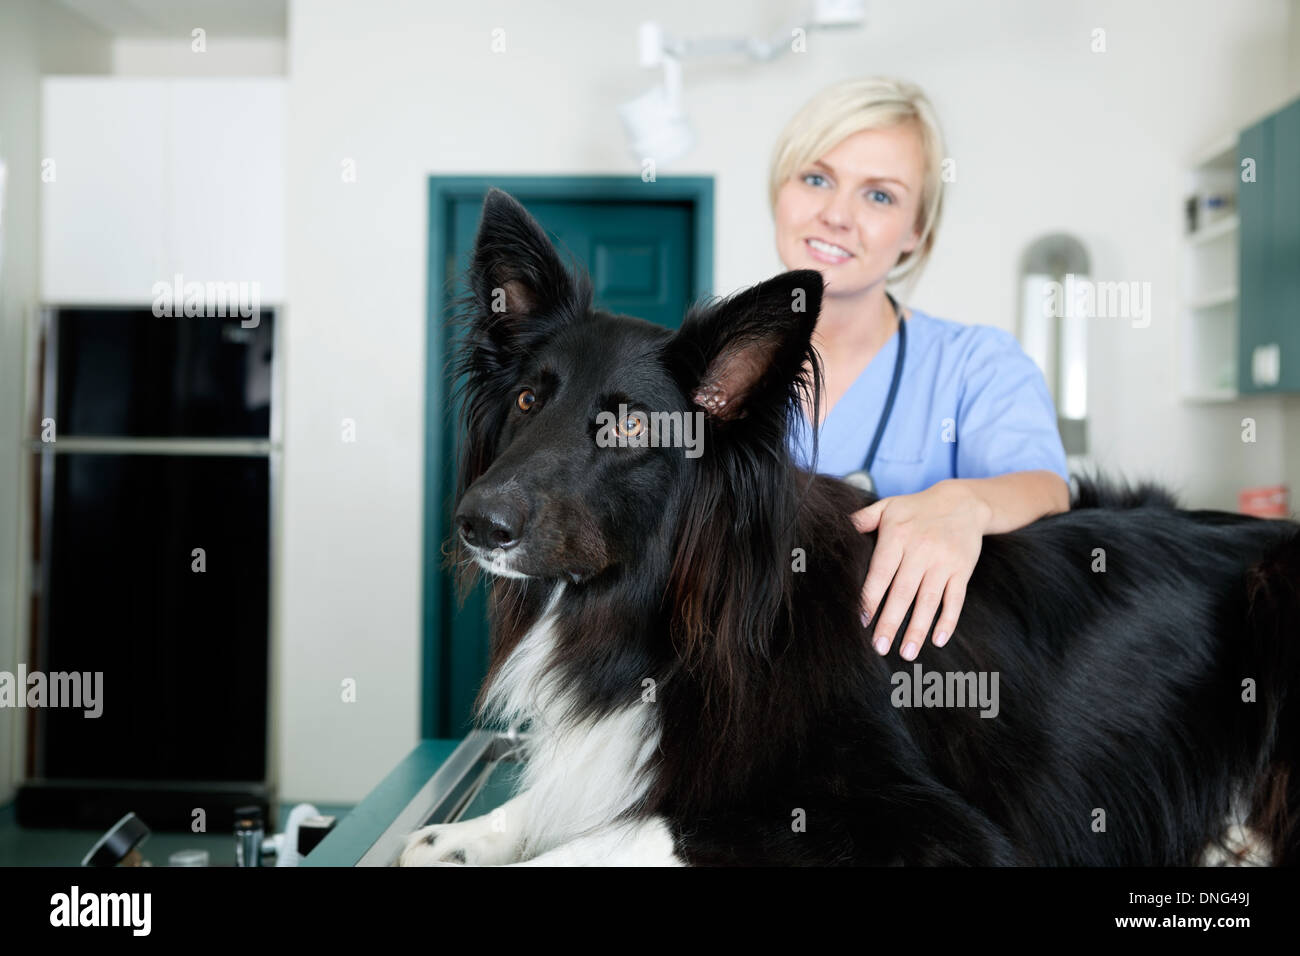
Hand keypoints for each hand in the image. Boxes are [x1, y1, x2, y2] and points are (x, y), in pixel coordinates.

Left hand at [851, 479, 991, 660]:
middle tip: (879, 648)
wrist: (963, 502)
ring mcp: (943, 562)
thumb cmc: (917, 508)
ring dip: (918, 628)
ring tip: (907, 653)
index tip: (861, 621)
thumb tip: (838, 528)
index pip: (881, 572)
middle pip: (903, 592)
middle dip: (891, 622)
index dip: (871, 597)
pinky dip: (948, 620)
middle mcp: (921, 550)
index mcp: (898, 536)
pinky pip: (955, 599)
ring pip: (929, 600)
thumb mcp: (889, 507)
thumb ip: (863, 519)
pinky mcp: (962, 570)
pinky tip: (938, 640)